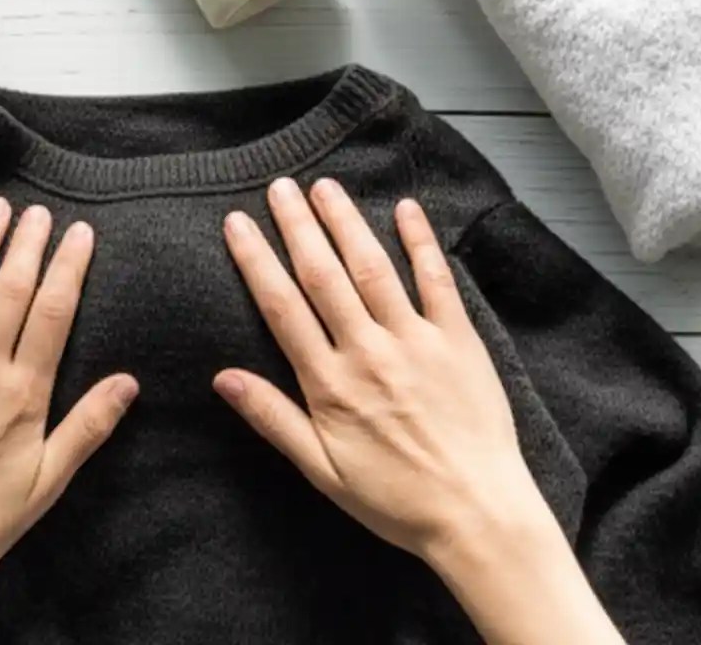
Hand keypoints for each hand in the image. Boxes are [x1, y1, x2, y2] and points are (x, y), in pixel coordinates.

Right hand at [214, 177, 543, 558]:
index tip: (238, 223)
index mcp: (330, 384)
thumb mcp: (322, 471)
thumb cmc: (396, 500)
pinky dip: (421, 242)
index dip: (256, 260)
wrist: (477, 514)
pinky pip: (437, 281)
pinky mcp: (458, 341)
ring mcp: (416, 341)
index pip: (282, 307)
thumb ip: (273, 419)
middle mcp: (368, 352)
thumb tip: (223, 379)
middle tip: (279, 186)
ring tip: (324, 186)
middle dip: (298, 226)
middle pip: (323, 275)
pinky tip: (406, 209)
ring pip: (373, 268)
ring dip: (347, 223)